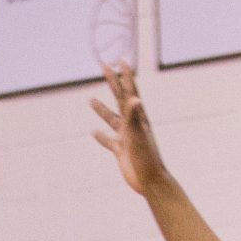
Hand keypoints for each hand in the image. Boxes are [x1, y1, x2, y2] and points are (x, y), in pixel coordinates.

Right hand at [91, 64, 166, 198]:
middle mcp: (132, 123)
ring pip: (111, 119)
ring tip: (91, 99)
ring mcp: (125, 137)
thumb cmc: (146, 158)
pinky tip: (93, 133)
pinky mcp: (120, 151)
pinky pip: (108, 141)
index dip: (124, 76)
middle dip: (112, 83)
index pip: (129, 91)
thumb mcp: (139, 135)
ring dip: (101, 109)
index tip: (119, 60)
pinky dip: (101, 137)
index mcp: (137, 117)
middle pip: (119, 99)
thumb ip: (135, 117)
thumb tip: (134, 98)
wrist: (149, 180)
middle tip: (104, 67)